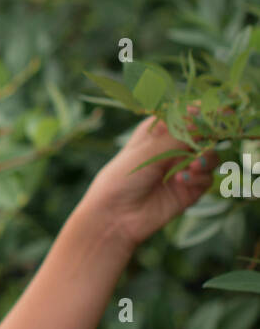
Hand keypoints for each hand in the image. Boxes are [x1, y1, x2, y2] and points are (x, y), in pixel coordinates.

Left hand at [77, 106, 219, 250]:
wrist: (114, 217)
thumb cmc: (122, 178)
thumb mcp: (149, 151)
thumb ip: (179, 135)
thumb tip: (203, 116)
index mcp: (159, 130)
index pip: (187, 113)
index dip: (202, 111)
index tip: (214, 112)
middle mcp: (173, 147)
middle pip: (204, 133)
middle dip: (210, 135)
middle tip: (209, 138)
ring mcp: (182, 168)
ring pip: (210, 155)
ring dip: (206, 158)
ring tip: (192, 166)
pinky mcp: (189, 189)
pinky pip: (206, 178)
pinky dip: (199, 177)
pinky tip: (181, 181)